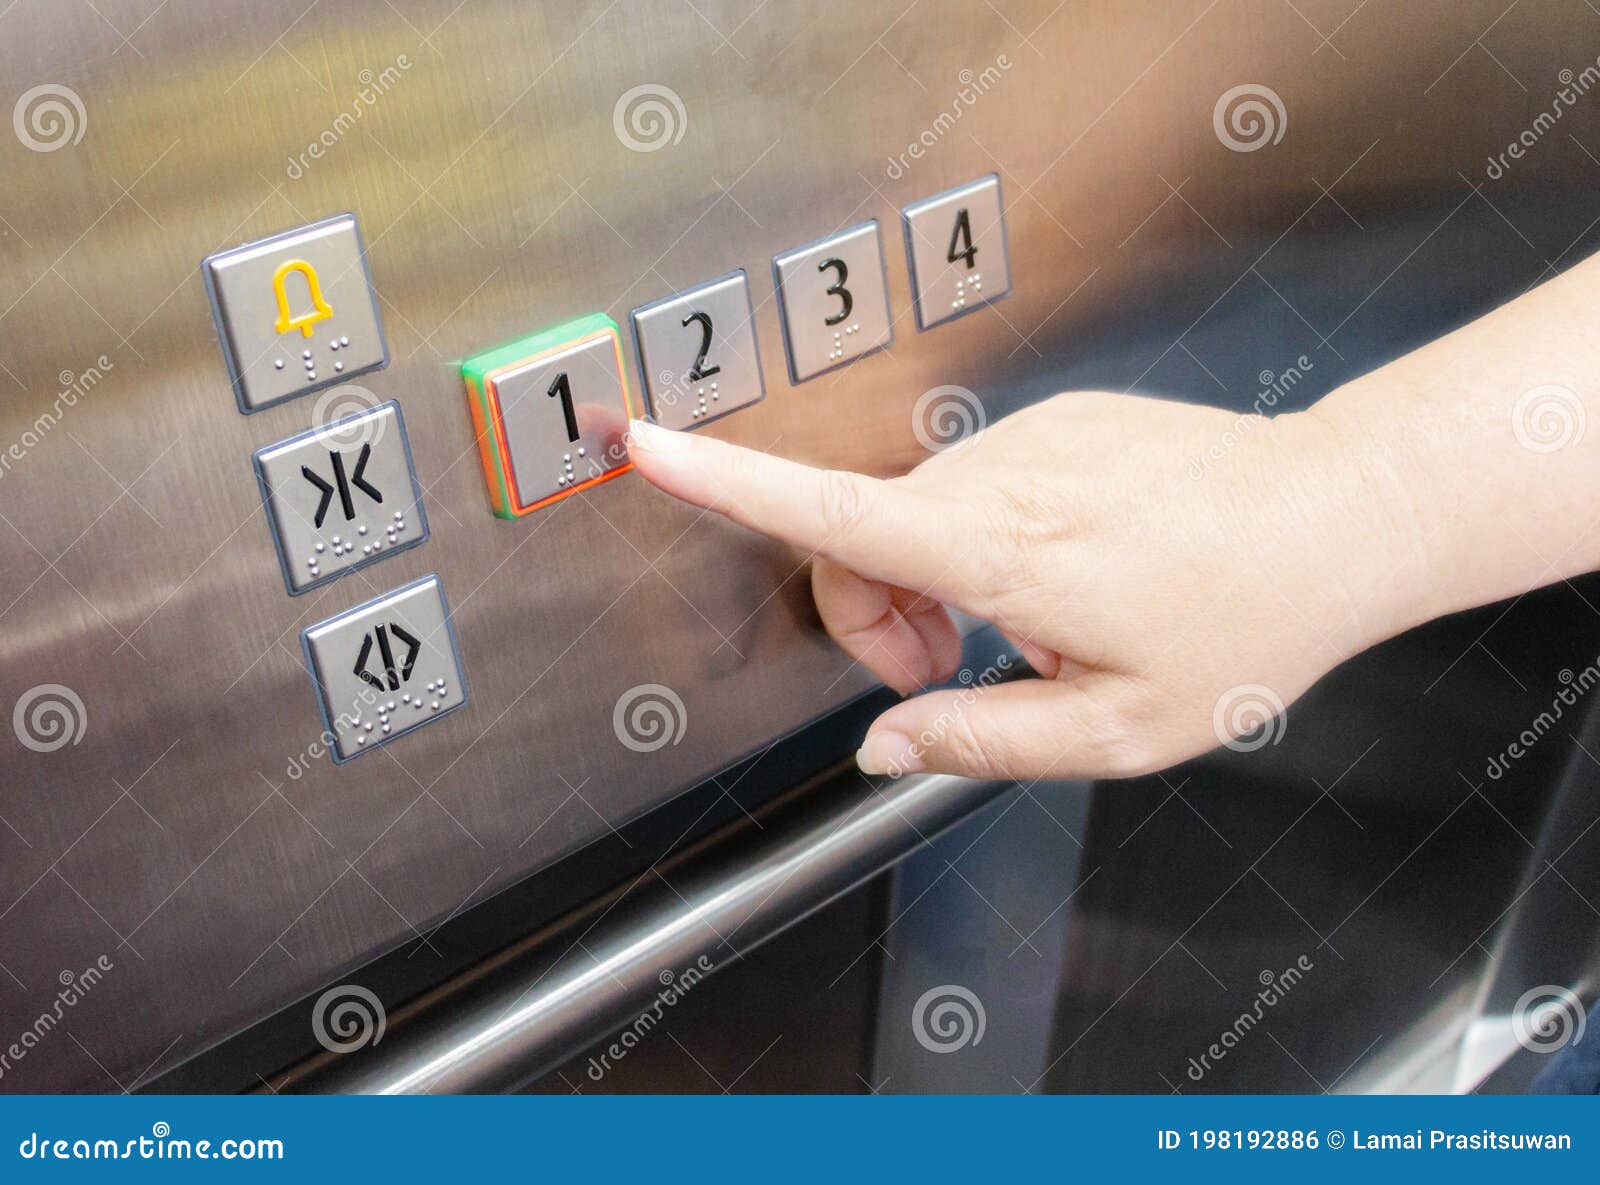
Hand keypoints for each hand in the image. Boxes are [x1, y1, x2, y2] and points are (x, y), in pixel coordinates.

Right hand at [628, 392, 1421, 781]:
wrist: (1339, 514)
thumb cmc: (1245, 622)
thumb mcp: (1115, 729)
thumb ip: (979, 741)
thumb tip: (882, 748)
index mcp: (1005, 550)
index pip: (833, 514)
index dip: (725, 483)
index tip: (644, 444)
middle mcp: (1003, 475)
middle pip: (855, 535)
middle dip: (867, 616)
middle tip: (935, 677)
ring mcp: (1030, 436)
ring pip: (911, 511)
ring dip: (927, 581)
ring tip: (1013, 632)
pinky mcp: (1054, 420)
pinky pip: (969, 483)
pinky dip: (973, 540)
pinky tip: (1055, 576)